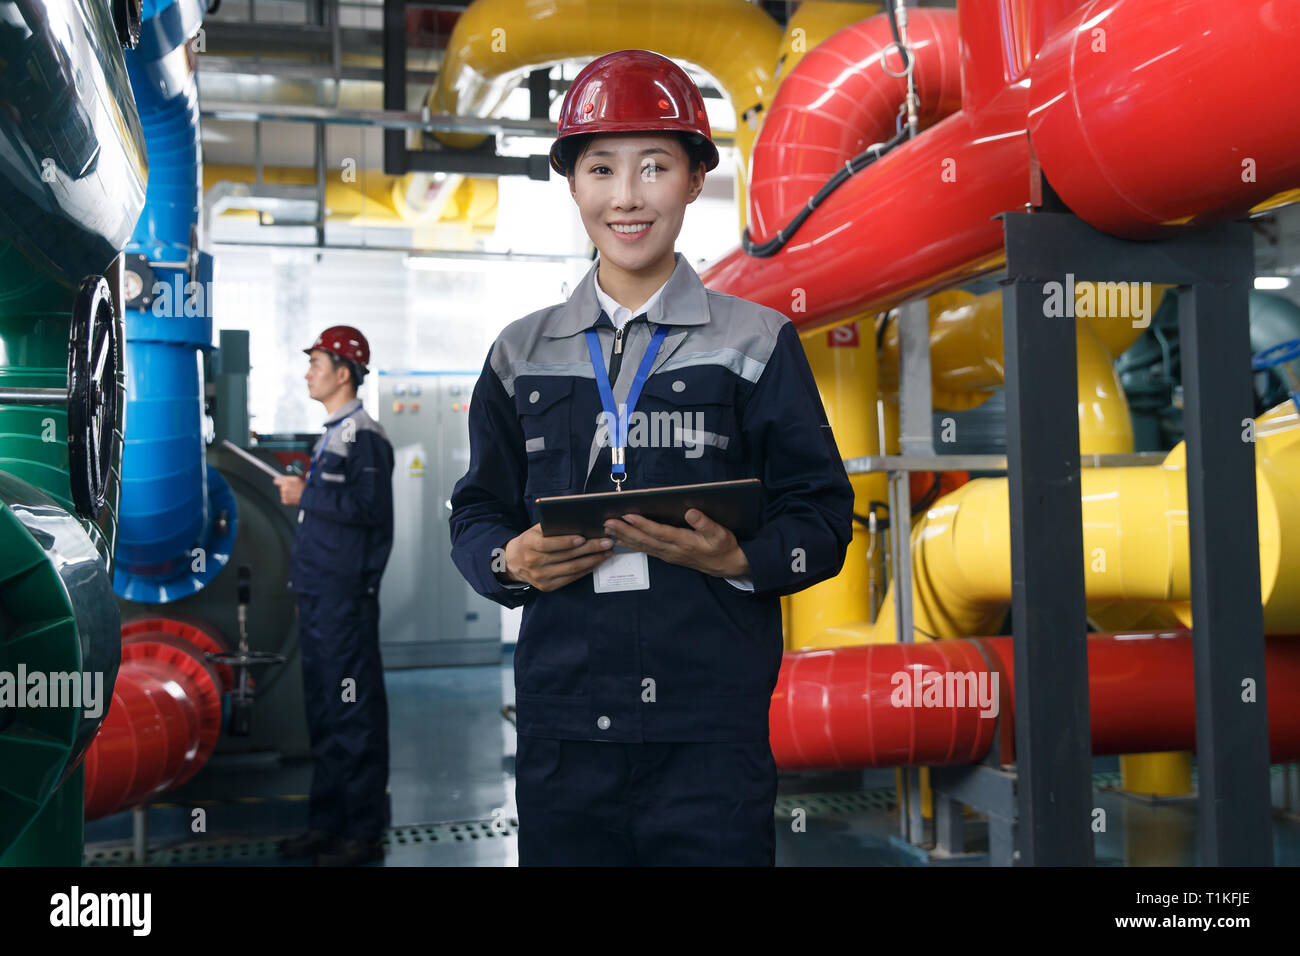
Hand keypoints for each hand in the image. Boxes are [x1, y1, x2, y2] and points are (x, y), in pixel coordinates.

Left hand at [274, 475, 305, 505]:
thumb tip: (281, 478)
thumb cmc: (303, 488)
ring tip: (294, 493)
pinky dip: (288, 498)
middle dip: (285, 487)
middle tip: (292, 488)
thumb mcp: (296, 479)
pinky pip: (284, 499)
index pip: (276, 481)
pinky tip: (293, 497)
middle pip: (281, 487)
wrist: (307, 497)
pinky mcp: (284, 501)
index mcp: (285, 481)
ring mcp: (283, 495)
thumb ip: (287, 478)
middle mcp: (283, 488)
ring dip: (287, 493)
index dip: (279, 481)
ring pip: (283, 493)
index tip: (280, 482)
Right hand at [502, 523, 614, 591]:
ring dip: (593, 560)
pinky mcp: (548, 586)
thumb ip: (552, 526)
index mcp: (529, 545)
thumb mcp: (536, 530)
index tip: (583, 537)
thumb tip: (579, 521)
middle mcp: (534, 563)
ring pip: (572, 569)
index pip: (548, 544)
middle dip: (589, 549)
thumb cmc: (531, 541)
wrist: (515, 562)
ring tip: (607, 552)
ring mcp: (541, 577)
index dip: (566, 542)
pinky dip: (587, 569)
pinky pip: (571, 578)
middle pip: (566, 557)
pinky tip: (597, 561)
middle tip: (607, 542)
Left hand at [603, 509, 749, 577]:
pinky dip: (632, 544)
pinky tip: (622, 540)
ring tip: (608, 528)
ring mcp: (669, 555)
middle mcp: (673, 550)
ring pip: (643, 546)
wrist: (727, 565)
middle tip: (608, 522)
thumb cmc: (723, 546)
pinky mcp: (668, 556)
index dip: (642, 524)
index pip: (659, 532)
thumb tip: (690, 512)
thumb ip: (705, 523)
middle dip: (625, 531)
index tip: (627, 516)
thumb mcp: (720, 533)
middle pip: (645, 540)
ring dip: (624, 537)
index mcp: (684, 542)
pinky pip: (646, 550)